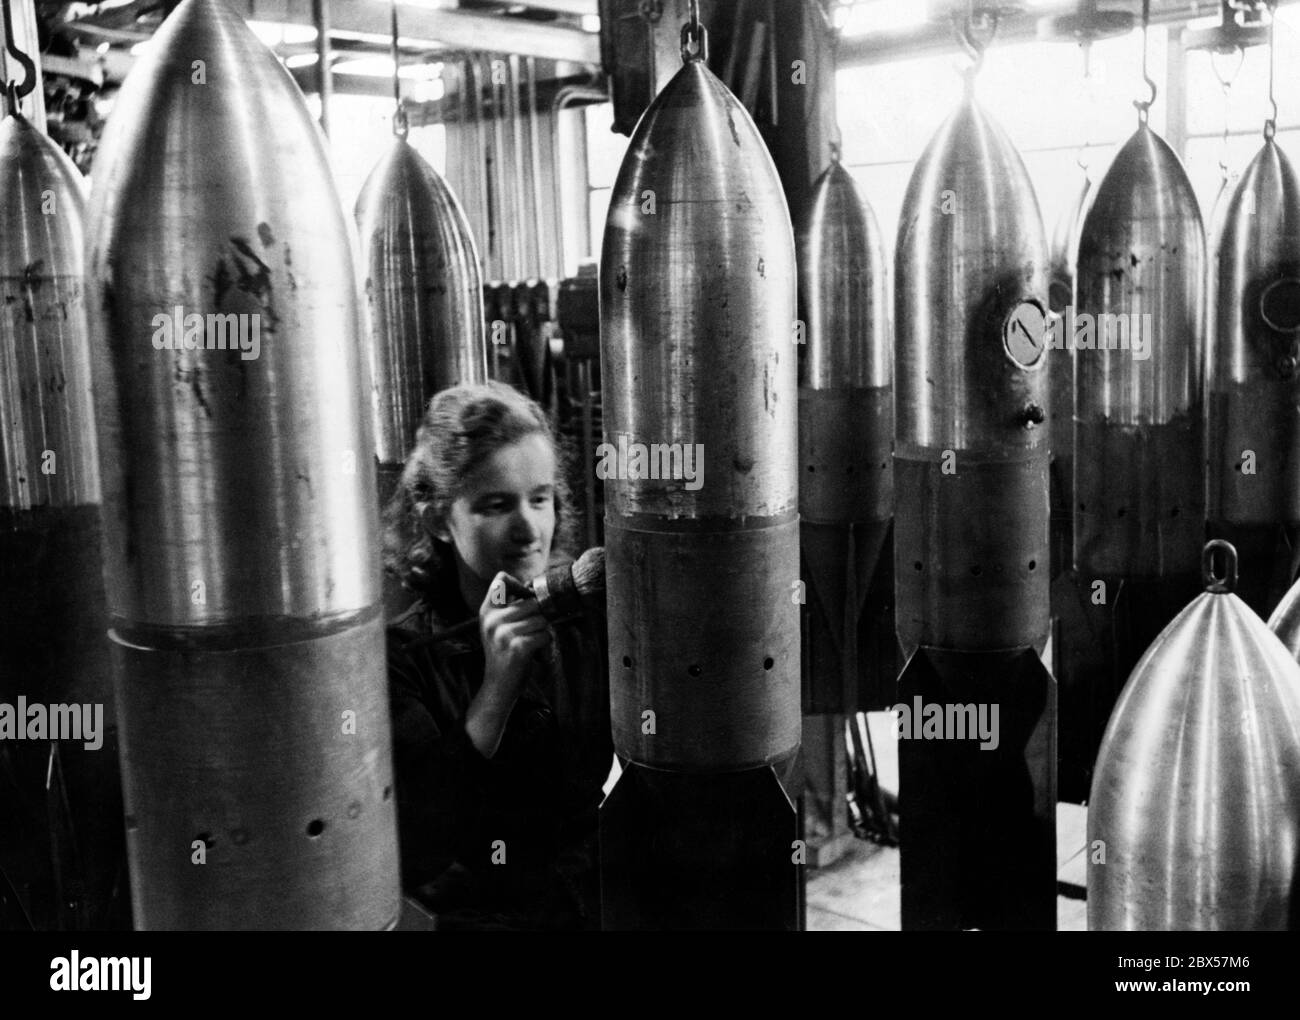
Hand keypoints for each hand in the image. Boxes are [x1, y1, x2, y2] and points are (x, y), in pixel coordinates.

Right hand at [465, 572, 549, 757]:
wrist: (498, 687)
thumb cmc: (503, 654)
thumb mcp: (498, 627)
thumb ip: (510, 607)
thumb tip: (537, 588)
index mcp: (486, 611)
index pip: (502, 579)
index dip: (520, 585)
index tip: (527, 598)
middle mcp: (493, 620)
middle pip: (532, 601)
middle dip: (540, 615)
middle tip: (535, 629)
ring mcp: (504, 633)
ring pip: (541, 619)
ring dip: (544, 631)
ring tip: (533, 642)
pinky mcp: (518, 647)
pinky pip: (545, 635)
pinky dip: (546, 643)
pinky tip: (536, 651)